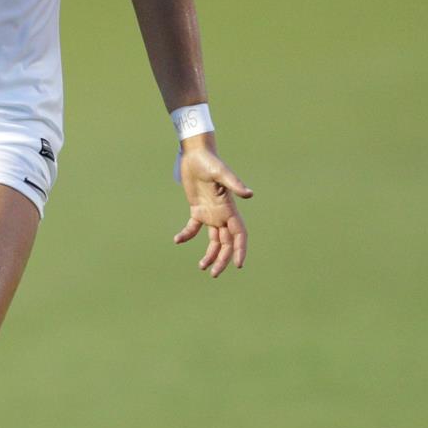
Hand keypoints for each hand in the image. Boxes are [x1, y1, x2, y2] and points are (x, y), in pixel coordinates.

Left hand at [172, 135, 252, 276]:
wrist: (195, 154)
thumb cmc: (210, 161)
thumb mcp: (221, 172)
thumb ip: (234, 184)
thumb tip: (249, 194)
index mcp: (229, 208)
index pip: (239, 234)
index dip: (240, 249)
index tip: (238, 265)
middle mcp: (222, 213)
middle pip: (226, 242)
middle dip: (222, 259)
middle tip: (213, 273)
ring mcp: (210, 212)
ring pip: (213, 240)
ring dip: (210, 254)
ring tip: (202, 268)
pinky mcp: (197, 209)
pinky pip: (194, 227)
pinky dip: (187, 235)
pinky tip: (177, 239)